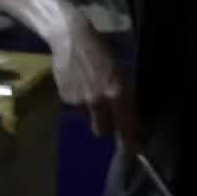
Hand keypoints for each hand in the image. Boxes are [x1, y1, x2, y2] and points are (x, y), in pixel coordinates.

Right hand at [52, 20, 139, 148]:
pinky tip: (77, 83)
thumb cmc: (102, 54)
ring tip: (88, 88)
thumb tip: (131, 124)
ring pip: (88, 117)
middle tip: (105, 113)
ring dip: (90, 109)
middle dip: (105, 126)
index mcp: (117, 94)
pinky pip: (75, 108)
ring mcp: (80, 101)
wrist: (72, 39)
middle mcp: (98, 101)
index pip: (124, 127)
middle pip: (102, 130)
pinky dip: (77, 100)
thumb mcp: (121, 75)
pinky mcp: (65, 98)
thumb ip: (125, 100)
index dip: (128, 144)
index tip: (130, 156)